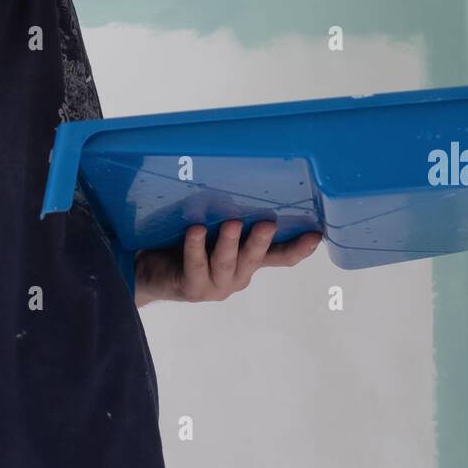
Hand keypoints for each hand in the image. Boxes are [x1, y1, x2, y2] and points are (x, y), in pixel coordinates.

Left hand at [134, 220, 322, 305]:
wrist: (150, 272)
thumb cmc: (188, 245)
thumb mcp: (215, 231)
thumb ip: (234, 218)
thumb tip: (248, 180)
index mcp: (249, 262)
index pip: (279, 257)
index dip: (298, 248)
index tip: (316, 235)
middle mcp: (237, 276)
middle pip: (254, 259)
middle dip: (261, 241)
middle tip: (269, 223)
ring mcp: (216, 285)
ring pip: (226, 263)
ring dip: (229, 243)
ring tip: (231, 224)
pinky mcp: (192, 288)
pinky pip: (195, 265)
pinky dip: (195, 248)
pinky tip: (195, 231)